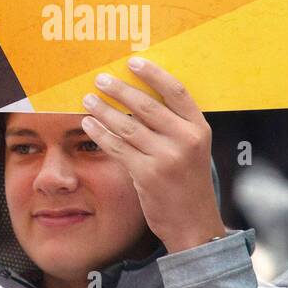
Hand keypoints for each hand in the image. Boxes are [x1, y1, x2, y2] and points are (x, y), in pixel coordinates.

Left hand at [81, 57, 226, 253]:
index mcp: (200, 128)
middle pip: (147, 105)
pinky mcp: (148, 174)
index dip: (153, 74)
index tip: (133, 62)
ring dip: (104, 110)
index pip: (176, 91)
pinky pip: (118, 148)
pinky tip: (89, 125)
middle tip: (100, 80)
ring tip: (88, 100)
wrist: (194, 225)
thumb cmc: (188, 184)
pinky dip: (101, 134)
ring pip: (128, 126)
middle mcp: (186, 140)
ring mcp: (167, 157)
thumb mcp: (193, 150)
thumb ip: (174, 127)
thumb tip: (139, 99)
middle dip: (119, 90)